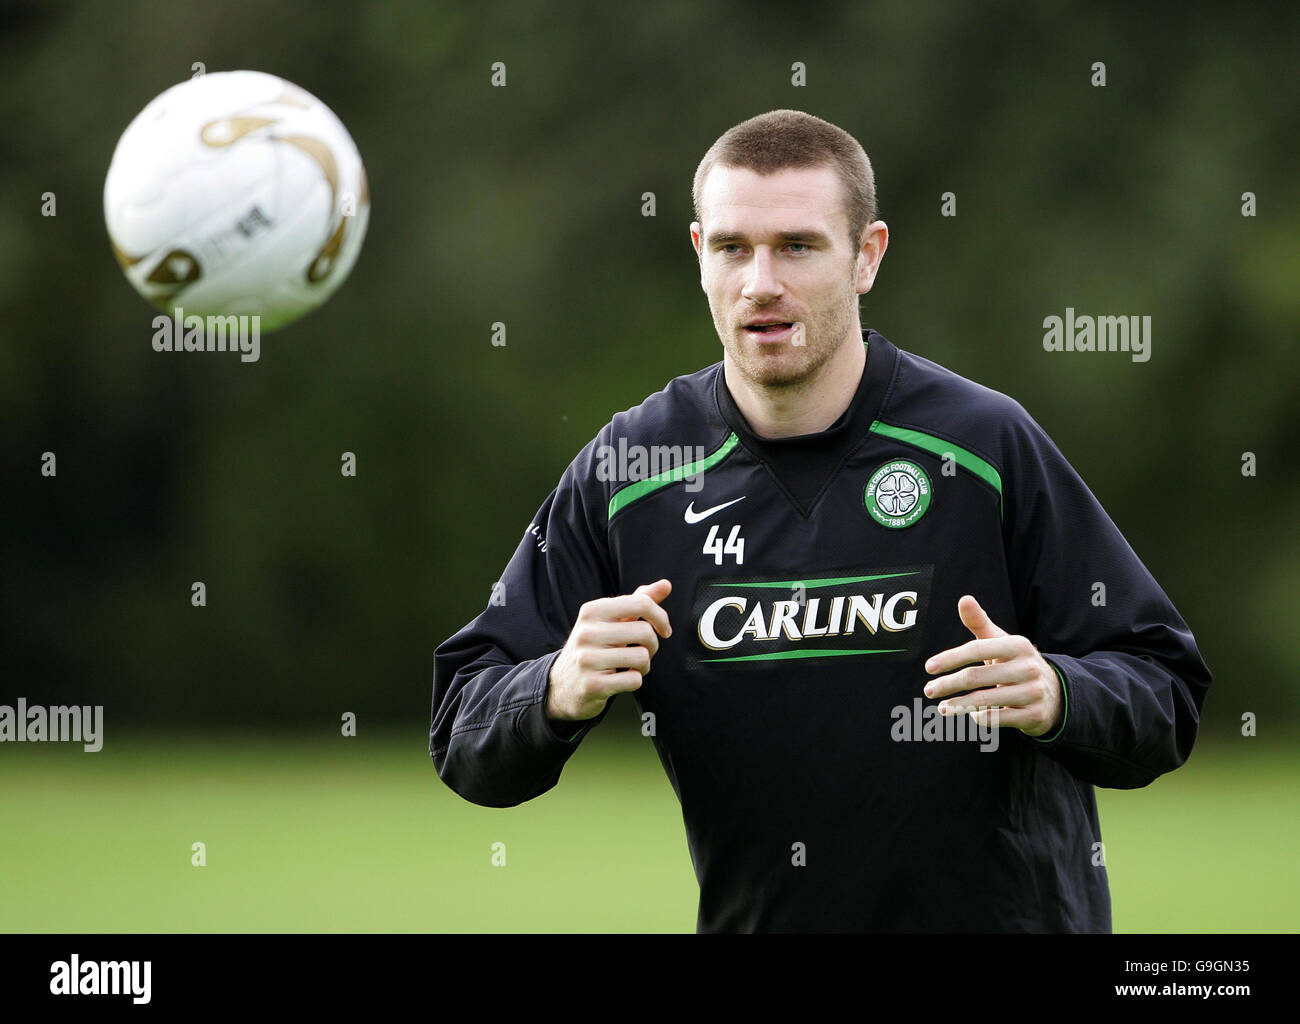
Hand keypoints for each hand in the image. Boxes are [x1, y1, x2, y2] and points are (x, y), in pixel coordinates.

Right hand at [546, 579, 672, 720]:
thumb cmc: (594, 647)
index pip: (641, 603)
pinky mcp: (593, 684)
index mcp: (592, 611)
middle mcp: (587, 632)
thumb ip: (639, 601)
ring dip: (644, 665)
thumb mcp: (610, 621)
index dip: (661, 617)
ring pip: (642, 657)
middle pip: (645, 632)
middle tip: (642, 651)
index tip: (664, 629)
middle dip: (653, 645)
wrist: (563, 684)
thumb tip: (666, 584)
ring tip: (630, 666)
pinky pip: (634, 680)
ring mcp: (587, 659)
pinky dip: (634, 681)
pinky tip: (621, 679)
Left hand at [922, 595, 1062, 737]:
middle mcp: (1028, 667)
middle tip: (929, 690)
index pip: (976, 649)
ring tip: (942, 707)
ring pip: (984, 700)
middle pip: (976, 677)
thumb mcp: (1001, 641)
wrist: (1055, 693)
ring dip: (958, 705)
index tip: (929, 668)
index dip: (950, 658)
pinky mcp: (1034, 715)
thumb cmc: (1015, 663)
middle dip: (948, 684)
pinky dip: (980, 717)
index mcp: (1018, 645)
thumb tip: (964, 598)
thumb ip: (980, 622)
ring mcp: (1033, 692)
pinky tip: (971, 715)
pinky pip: (998, 719)